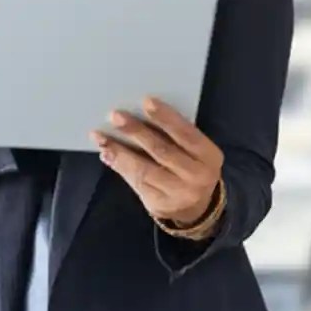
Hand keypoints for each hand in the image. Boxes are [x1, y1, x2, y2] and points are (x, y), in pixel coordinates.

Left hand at [91, 97, 224, 225]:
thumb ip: (177, 136)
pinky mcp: (158, 204)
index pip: (187, 133)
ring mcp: (177, 192)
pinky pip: (136, 182)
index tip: (146, 101)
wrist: (196, 209)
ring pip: (145, 169)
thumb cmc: (192, 167)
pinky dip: (120, 166)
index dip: (166, 117)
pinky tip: (108, 154)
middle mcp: (196, 175)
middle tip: (116, 116)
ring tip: (102, 138)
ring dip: (120, 151)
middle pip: (162, 151)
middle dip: (137, 132)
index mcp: (208, 156)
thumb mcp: (195, 152)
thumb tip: (141, 113)